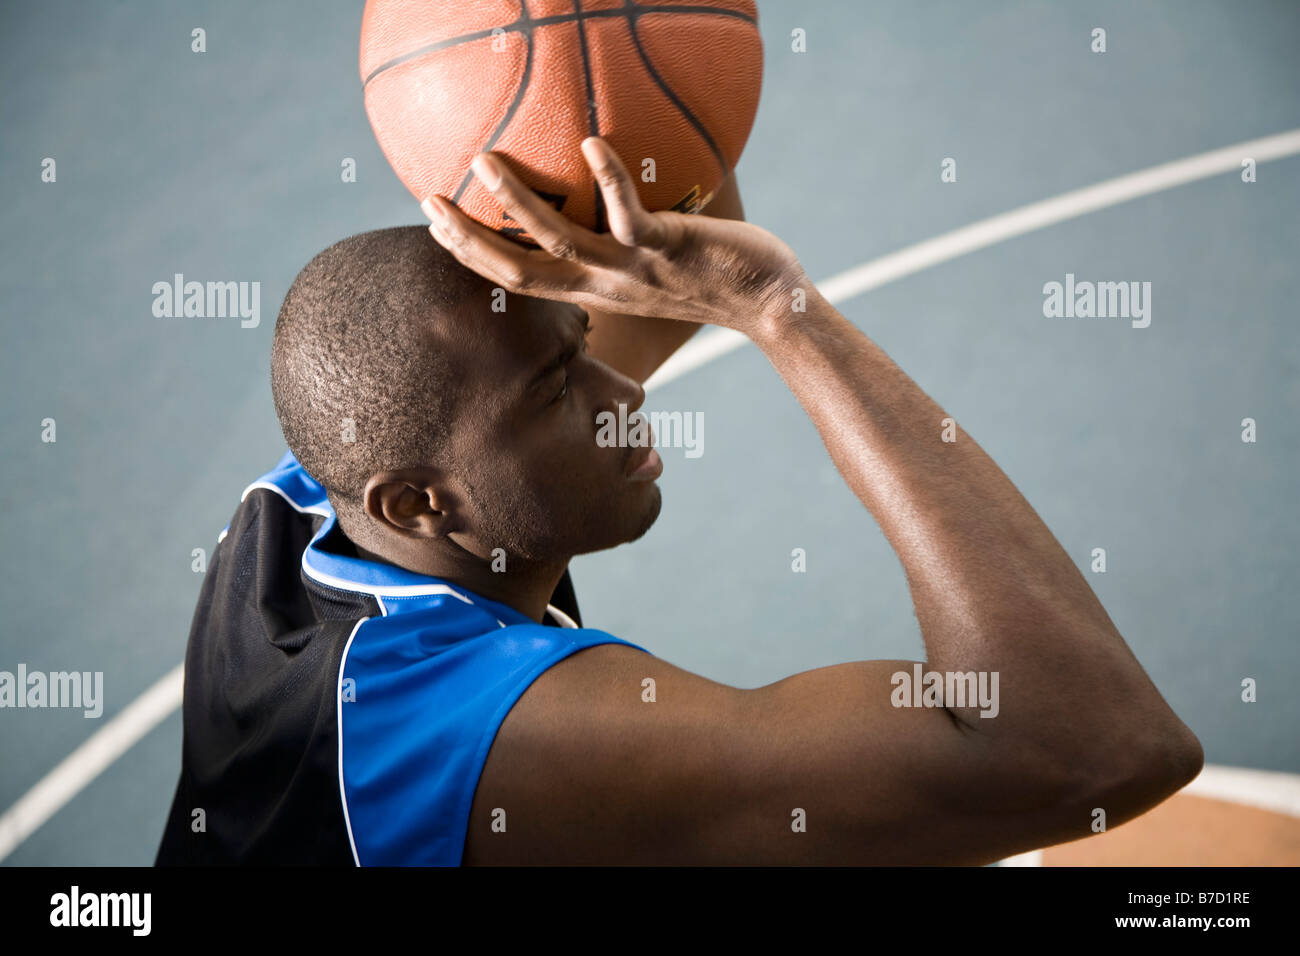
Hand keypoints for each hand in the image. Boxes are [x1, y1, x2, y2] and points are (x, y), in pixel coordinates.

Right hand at [421, 137, 805, 336]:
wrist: (770, 308)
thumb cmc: (716, 279)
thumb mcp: (656, 268)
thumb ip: (624, 239)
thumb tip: (606, 189)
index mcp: (596, 291)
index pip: (519, 280)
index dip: (474, 258)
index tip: (438, 227)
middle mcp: (604, 286)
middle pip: (520, 272)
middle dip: (470, 241)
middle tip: (429, 201)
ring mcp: (633, 271)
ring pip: (560, 241)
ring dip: (517, 202)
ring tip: (484, 160)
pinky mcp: (669, 251)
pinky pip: (630, 216)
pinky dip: (609, 179)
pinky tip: (589, 142)